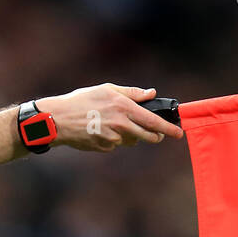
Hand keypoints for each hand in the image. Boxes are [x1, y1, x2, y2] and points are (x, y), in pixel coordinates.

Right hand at [36, 83, 183, 152]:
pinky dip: (112, 139)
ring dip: (129, 135)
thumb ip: (132, 93)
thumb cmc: (81, 101)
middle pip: (147, 136)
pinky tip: (99, 131)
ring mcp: (113, 138)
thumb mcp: (107, 89)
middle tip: (155, 135)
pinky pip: (115, 145)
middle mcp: (121, 125)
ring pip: (131, 141)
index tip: (178, 133)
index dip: (168, 128)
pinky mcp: (104, 147)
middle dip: (154, 136)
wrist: (58, 120)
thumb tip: (151, 93)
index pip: (153, 121)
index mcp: (124, 108)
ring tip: (112, 124)